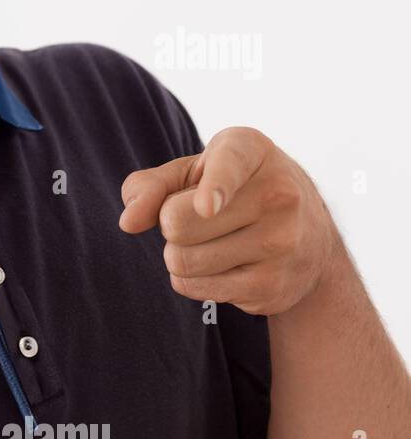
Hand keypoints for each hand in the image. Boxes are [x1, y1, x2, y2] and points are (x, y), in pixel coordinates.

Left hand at [119, 126, 339, 315]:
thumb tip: (129, 221)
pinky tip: (223, 264)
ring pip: (181, 261)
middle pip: (175, 223)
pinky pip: (192, 288)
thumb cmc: (232, 193)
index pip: (229, 166)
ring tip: (211, 241)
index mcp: (253, 150)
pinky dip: (192, 279)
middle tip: (197, 218)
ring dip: (179, 255)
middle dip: (169, 225)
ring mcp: (282, 243)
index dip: (214, 188)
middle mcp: (278, 194)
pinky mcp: (272, 286)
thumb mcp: (193, 172)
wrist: (309, 239)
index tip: (208, 206)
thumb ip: (151, 186)